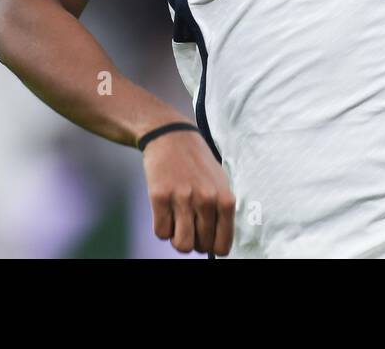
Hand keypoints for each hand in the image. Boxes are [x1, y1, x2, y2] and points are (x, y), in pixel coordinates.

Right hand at [141, 125, 236, 255]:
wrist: (171, 137)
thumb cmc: (198, 163)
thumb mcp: (220, 183)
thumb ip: (221, 212)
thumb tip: (218, 244)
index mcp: (225, 199)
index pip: (222, 245)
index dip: (212, 247)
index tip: (207, 240)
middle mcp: (206, 200)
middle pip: (200, 247)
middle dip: (194, 240)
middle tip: (189, 224)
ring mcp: (182, 199)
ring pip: (181, 245)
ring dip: (177, 238)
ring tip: (178, 221)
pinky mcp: (160, 197)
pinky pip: (161, 233)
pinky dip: (162, 227)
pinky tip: (165, 211)